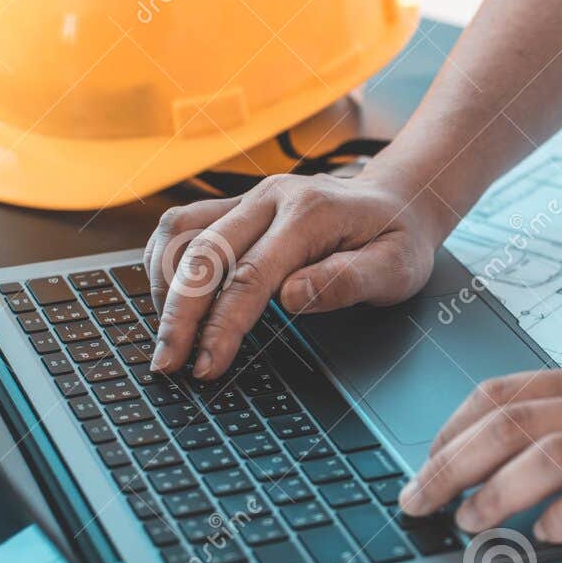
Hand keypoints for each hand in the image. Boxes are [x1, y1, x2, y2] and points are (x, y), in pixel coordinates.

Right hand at [144, 171, 452, 378]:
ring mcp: (249, 197)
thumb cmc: (397, 240)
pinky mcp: (236, 205)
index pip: (251, 276)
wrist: (398, 200)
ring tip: (165, 336)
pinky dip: (164, 261)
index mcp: (310, 214)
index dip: (224, 325)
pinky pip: (183, 225)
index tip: (208, 365)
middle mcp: (271, 197)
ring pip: (181, 233)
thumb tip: (291, 297)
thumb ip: (348, 281)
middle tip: (168, 364)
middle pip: (203, 254)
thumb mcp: (396, 268)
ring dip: (163, 285)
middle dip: (180, 314)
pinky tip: (167, 300)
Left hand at [398, 363, 561, 543]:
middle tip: (418, 499)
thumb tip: (504, 452)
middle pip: (514, 422)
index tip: (424, 464)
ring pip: (555, 455)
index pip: (504, 393)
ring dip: (499, 490)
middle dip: (452, 462)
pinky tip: (544, 533)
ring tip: (470, 521)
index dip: (452, 429)